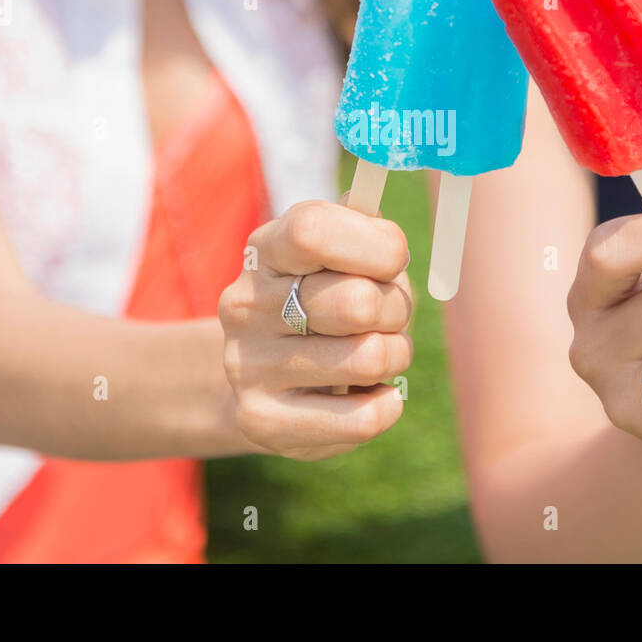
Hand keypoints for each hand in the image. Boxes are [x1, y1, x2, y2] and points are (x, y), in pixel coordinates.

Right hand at [219, 200, 413, 459]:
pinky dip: (387, 405)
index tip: (393, 262)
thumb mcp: (343, 257)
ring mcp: (247, 365)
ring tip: (374, 355)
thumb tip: (378, 222)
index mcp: (267, 251)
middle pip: (358, 302)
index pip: (313, 231)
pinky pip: (361, 419)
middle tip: (385, 318)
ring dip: (394, 356)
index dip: (374, 245)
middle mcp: (246, 304)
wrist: (269, 381)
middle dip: (395, 310)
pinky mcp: (261, 419)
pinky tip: (369, 394)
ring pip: (368, 359)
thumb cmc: (328, 303)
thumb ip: (365, 232)